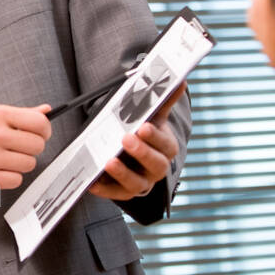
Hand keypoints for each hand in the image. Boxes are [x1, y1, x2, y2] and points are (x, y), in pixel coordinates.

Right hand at [0, 104, 51, 189]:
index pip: (39, 123)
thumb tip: (46, 111)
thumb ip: (18, 113)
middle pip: (37, 145)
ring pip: (29, 164)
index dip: (45, 130)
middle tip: (19, 147)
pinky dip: (11, 177)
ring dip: (21, 163)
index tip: (41, 133)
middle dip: (32, 147)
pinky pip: (16, 180)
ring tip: (6, 158)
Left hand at [89, 82, 184, 200]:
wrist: (135, 159)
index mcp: (166, 148)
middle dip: (141, 152)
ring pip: (136, 183)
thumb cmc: (144, 134)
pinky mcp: (124, 192)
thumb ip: (162, 101)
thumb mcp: (153, 117)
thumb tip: (180, 81)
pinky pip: (115, 194)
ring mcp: (141, 182)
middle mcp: (157, 168)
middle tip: (126, 139)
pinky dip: (104, 189)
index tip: (143, 126)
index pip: (165, 144)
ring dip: (123, 173)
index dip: (155, 136)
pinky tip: (93, 182)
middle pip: (155, 164)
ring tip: (109, 162)